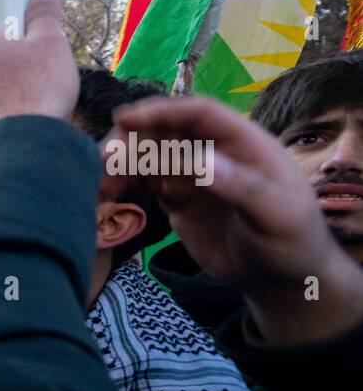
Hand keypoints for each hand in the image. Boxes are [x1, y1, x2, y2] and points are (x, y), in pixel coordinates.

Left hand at [0, 0, 77, 139]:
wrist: (16, 149)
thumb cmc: (34, 92)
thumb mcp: (51, 43)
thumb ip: (44, 13)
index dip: (12, 34)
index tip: (28, 43)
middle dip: (7, 64)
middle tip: (35, 75)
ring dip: (1, 91)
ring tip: (28, 102)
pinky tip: (15, 121)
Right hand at [109, 96, 362, 345]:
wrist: (280, 279)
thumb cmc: (290, 242)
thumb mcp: (277, 215)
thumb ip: (242, 187)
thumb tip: (200, 161)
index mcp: (245, 143)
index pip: (200, 114)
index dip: (163, 111)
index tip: (124, 120)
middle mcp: (215, 152)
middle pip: (167, 130)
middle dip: (133, 140)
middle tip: (104, 161)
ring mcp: (194, 175)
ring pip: (151, 155)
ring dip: (123, 162)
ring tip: (100, 183)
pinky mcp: (178, 199)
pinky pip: (146, 182)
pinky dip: (124, 183)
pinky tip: (105, 193)